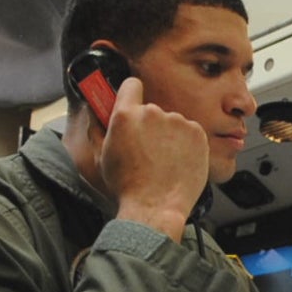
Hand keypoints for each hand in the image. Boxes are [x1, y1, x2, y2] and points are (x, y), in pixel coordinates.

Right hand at [97, 77, 208, 241]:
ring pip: (172, 123)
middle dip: (150, 126)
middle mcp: (153, 113)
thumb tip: (93, 111)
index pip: (131, 85)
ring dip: (169, 136)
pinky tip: (178, 163)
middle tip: (147, 150)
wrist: (156, 207)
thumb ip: (97, 128)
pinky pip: (190, 132)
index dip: (131, 94)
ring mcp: (178, 122)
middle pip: (152, 110)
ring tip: (164, 162)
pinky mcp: (198, 133)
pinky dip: (187, 144)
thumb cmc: (127, 186)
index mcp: (126, 115)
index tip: (133, 102)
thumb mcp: (101, 157)